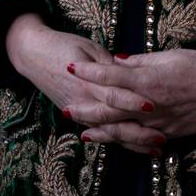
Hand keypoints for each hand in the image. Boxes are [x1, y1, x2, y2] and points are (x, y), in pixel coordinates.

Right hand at [4, 14, 166, 153]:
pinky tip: (136, 147)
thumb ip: (110, 65)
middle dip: (138, 132)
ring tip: (155, 149)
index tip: (153, 106)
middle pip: (113, 121)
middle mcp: (83, 102)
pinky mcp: (79, 118)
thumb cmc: (64, 46)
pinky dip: (119, 141)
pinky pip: (101, 133)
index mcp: (87, 82)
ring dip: (132, 143)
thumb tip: (132, 74)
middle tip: (162, 138)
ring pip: (109, 133)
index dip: (133, 101)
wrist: (33, 54)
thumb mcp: (89, 48)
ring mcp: (80, 113)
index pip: (113, 94)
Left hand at [66, 48, 195, 142]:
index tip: (72, 66)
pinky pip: (140, 139)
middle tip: (66, 107)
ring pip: (122, 130)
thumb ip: (143, 61)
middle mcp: (150, 105)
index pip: (111, 75)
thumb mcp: (171, 55)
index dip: (89, 71)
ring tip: (82, 131)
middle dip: (86, 108)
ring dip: (100, 130)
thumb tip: (120, 61)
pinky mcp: (168, 134)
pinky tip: (115, 140)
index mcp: (149, 80)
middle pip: (109, 108)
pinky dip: (124, 140)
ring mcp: (158, 124)